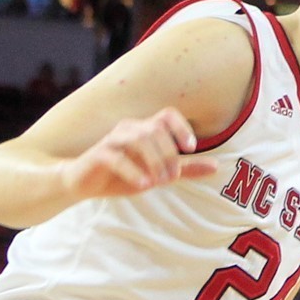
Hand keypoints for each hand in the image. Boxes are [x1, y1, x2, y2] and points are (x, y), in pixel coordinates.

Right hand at [60, 107, 217, 197]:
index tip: (190, 148)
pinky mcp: (99, 155)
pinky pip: (117, 157)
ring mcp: (113, 140)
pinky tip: (145, 185)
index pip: (167, 115)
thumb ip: (185, 169)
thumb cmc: (123, 174)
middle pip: (155, 130)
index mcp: (144, 129)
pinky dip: (133, 171)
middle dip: (168, 155)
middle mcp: (129, 129)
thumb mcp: (158, 173)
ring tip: (158, 182)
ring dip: (154, 162)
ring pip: (138, 140)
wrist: (82, 183)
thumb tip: (217, 166)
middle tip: (172, 177)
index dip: (181, 128)